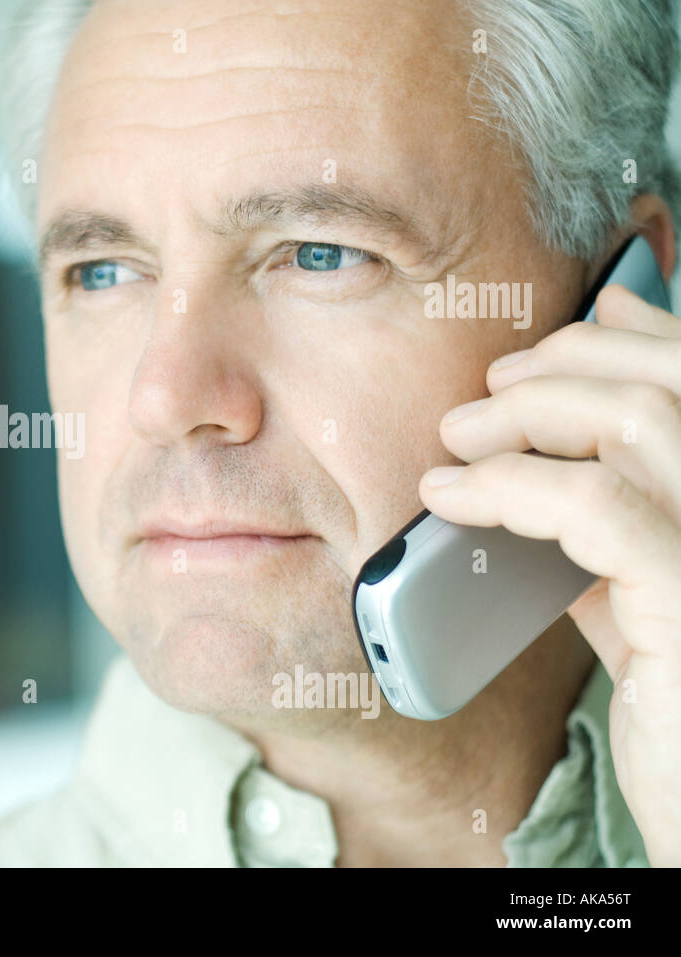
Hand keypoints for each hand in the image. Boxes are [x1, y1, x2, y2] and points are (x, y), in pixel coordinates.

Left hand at [418, 281, 680, 866]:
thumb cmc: (678, 703)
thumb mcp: (641, 594)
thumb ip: (606, 523)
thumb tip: (538, 457)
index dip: (625, 339)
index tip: (538, 351)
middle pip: (670, 379)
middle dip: (565, 364)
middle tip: (484, 393)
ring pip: (637, 420)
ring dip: (527, 412)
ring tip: (457, 437)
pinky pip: (596, 508)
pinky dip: (509, 486)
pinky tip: (449, 496)